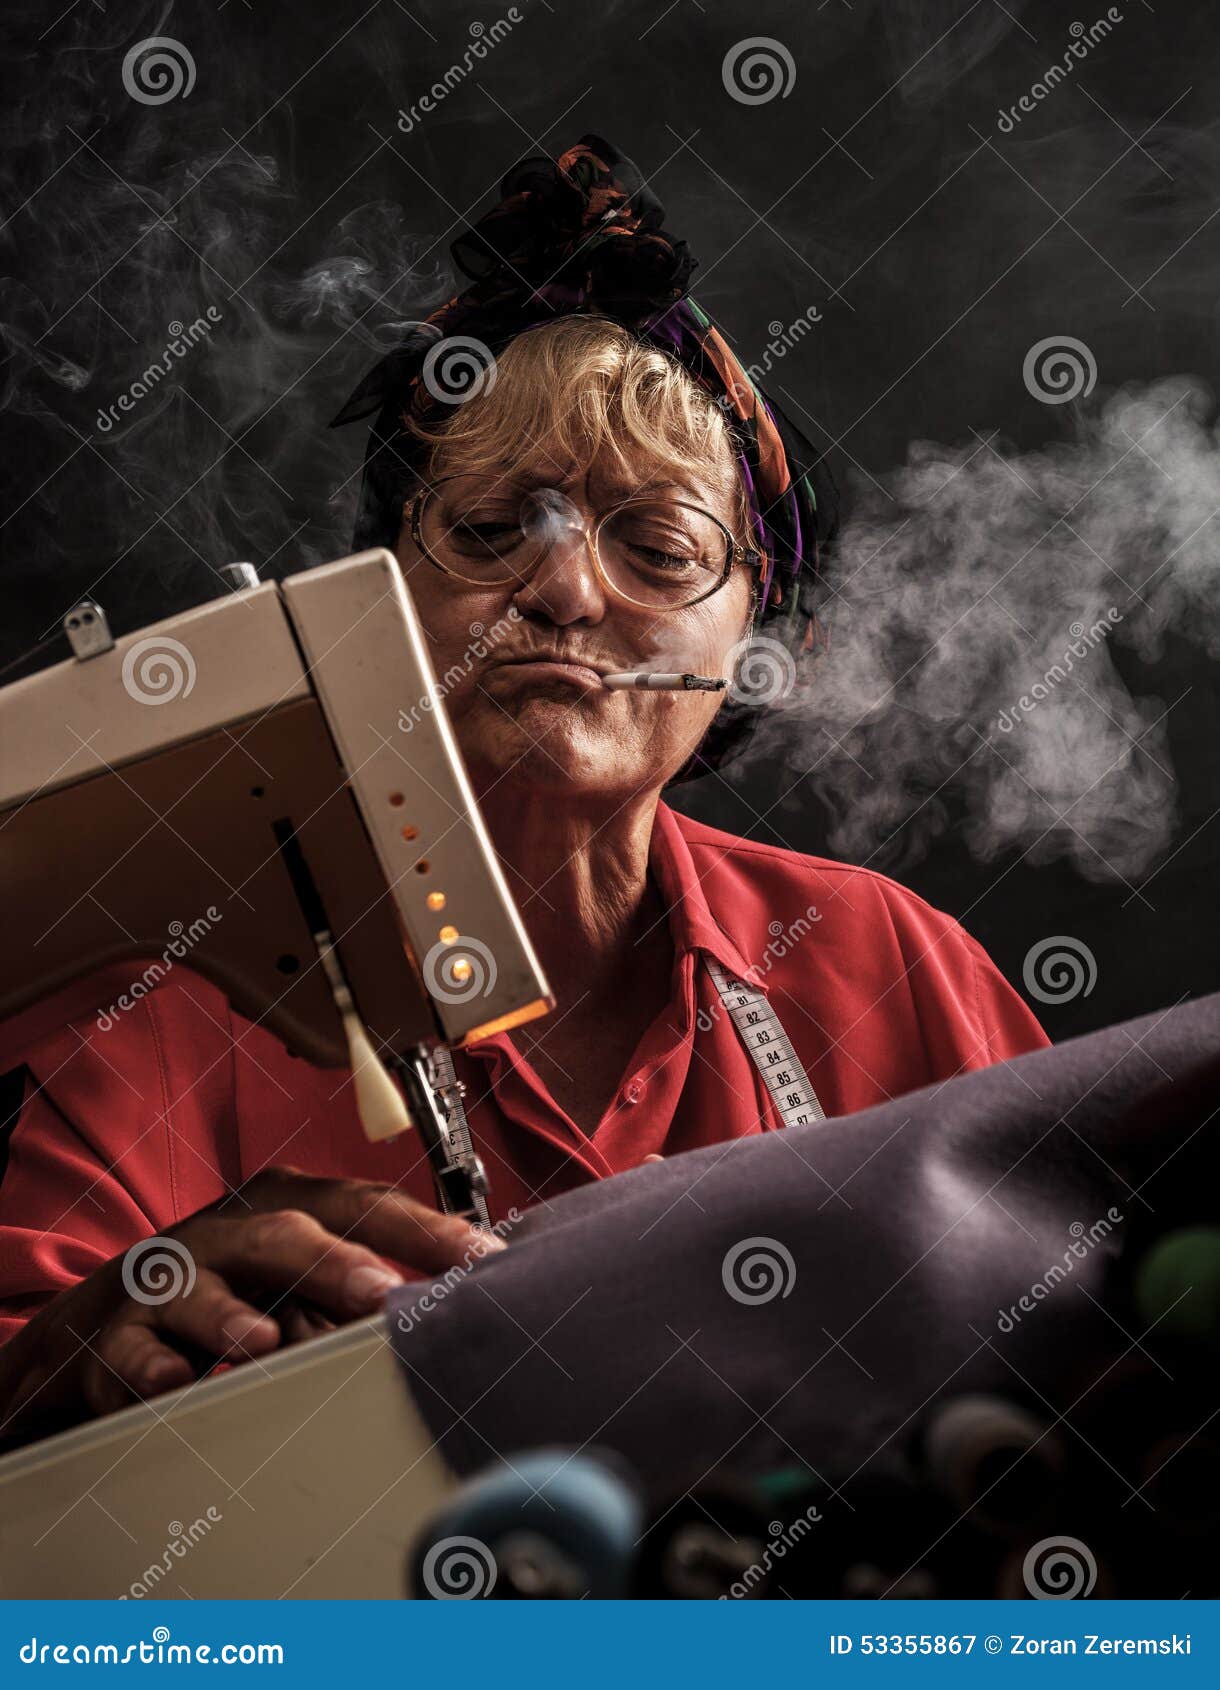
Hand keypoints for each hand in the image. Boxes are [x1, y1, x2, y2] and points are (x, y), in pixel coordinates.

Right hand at [0, 1166, 502, 1437]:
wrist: (106, 1327)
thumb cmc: (232, 1295)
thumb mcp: (300, 1282)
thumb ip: (365, 1288)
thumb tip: (462, 1309)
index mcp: (285, 1209)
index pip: (362, 1207)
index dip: (425, 1231)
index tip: (484, 1258)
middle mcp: (229, 1234)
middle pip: (285, 1235)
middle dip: (335, 1262)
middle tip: (382, 1292)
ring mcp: (170, 1281)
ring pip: (201, 1288)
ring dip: (231, 1314)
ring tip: (262, 1341)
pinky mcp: (118, 1337)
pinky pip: (133, 1350)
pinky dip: (151, 1366)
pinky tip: (172, 1381)